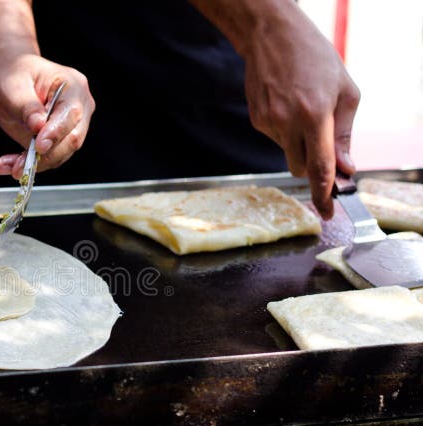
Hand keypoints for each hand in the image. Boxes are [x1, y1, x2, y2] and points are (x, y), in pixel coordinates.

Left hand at [0, 54, 94, 179]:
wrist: (11, 79)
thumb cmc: (14, 76)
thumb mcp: (13, 86)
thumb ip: (26, 106)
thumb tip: (38, 126)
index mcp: (74, 86)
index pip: (71, 114)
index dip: (56, 133)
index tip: (37, 147)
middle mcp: (80, 107)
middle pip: (71, 139)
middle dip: (44, 156)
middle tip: (17, 166)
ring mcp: (73, 126)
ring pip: (60, 154)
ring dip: (33, 164)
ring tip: (5, 166)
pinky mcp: (61, 141)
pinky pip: (49, 158)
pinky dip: (28, 164)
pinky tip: (8, 165)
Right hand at [239, 10, 359, 218]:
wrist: (272, 36)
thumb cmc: (314, 58)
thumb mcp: (344, 90)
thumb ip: (344, 133)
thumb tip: (344, 167)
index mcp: (314, 115)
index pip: (320, 167)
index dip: (325, 194)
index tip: (328, 213)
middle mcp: (287, 123)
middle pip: (300, 168)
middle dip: (313, 167)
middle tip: (324, 150)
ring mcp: (267, 123)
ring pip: (288, 152)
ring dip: (300, 144)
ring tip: (304, 110)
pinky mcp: (256, 120)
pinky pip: (276, 138)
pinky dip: (286, 131)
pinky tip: (288, 105)